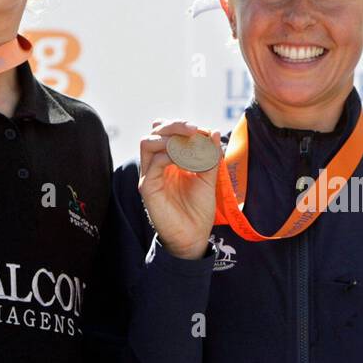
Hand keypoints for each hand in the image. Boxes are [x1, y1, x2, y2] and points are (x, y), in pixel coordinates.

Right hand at [138, 119, 221, 260]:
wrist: (193, 237)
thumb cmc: (199, 210)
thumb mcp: (209, 178)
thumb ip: (210, 156)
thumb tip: (214, 131)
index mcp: (170, 160)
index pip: (168, 131)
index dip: (185, 126)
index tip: (205, 132)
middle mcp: (157, 164)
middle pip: (155, 131)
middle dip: (175, 125)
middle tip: (195, 129)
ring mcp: (150, 174)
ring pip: (148, 142)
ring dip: (170, 137)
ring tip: (190, 144)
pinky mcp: (148, 187)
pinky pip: (153, 162)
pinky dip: (170, 155)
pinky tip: (186, 161)